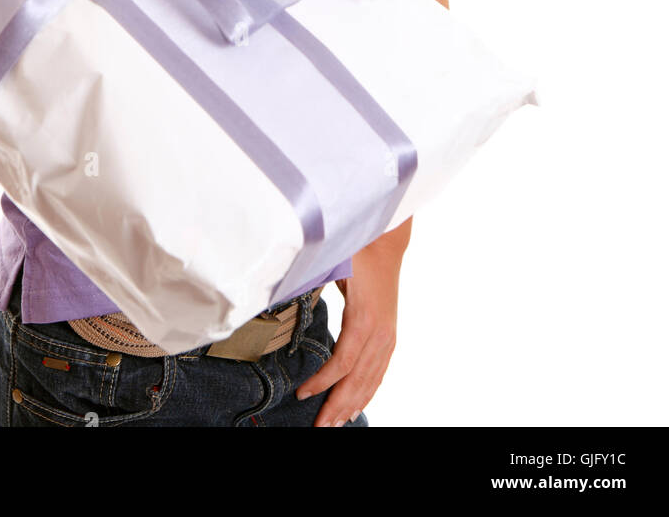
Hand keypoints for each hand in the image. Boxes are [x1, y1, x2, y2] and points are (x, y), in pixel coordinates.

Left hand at [296, 221, 409, 427]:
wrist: (387, 240)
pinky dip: (368, 392)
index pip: (343, 362)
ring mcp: (388, 336)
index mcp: (364, 319)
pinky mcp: (390, 335)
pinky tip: (357, 406)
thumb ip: (308, 280)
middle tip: (319, 427)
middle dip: (337, 406)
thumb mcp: (333, 264)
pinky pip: (379, 372)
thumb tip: (278, 290)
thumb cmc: (357, 251)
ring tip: (334, 424)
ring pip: (370, 380)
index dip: (323, 382)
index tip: (302, 394)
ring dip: (352, 405)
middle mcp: (380, 333)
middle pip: (358, 380)